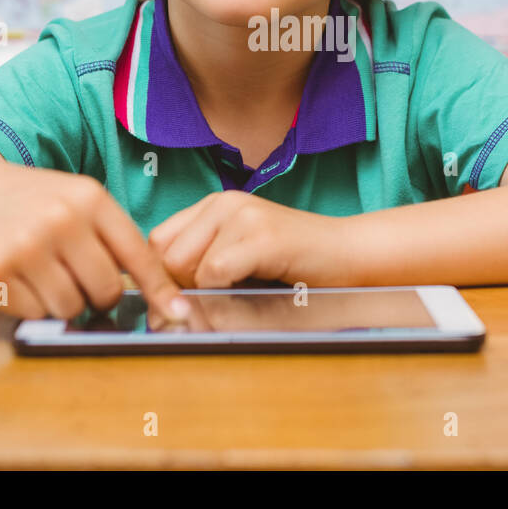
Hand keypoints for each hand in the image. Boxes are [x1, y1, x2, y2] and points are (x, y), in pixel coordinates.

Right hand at [0, 153, 189, 322]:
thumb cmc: (23, 199)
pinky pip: (32, 312)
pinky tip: (15, 277)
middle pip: (106, 291)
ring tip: (42, 274)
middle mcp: (60, 219)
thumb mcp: (71, 199)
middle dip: (96, 295)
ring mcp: (25, 246)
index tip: (178, 313)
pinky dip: (28, 304)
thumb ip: (109, 236)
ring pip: (70, 307)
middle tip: (75, 278)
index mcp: (89, 198)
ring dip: (61, 302)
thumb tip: (153, 290)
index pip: (137, 255)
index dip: (160, 289)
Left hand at [147, 190, 346, 289]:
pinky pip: (214, 273)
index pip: (158, 244)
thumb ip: (202, 267)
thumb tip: (161, 305)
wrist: (349, 254)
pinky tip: (252, 289)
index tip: (191, 298)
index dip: (167, 278)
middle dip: (182, 289)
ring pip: (185, 267)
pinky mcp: (260, 235)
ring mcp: (242, 215)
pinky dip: (224, 293)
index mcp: (214, 205)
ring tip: (238, 292)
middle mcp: (223, 202)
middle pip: (165, 257)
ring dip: (204, 292)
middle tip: (217, 300)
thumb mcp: (240, 258)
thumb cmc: (296, 264)